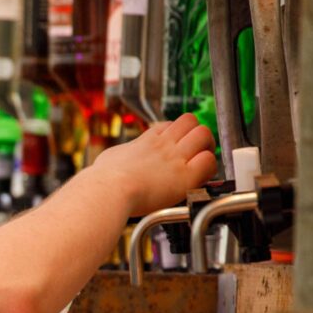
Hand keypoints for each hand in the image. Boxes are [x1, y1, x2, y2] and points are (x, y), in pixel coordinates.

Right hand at [89, 113, 216, 216]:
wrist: (108, 191)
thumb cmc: (102, 181)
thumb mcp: (110, 157)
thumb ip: (123, 155)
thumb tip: (119, 159)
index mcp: (147, 140)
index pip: (171, 124)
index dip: (176, 134)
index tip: (175, 146)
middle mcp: (164, 144)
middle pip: (191, 121)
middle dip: (196, 135)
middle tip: (194, 151)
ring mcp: (175, 157)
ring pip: (204, 134)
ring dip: (206, 147)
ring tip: (201, 162)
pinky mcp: (185, 176)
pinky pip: (209, 161)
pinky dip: (209, 167)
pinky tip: (201, 177)